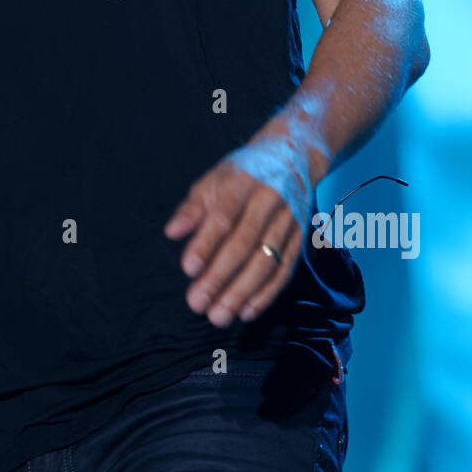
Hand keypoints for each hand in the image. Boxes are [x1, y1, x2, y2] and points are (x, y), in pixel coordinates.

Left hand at [163, 130, 315, 326]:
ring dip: (242, 292)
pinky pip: (285, 270)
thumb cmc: (245, 172)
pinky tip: (247, 312)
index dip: (205, 243)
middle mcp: (269, 201)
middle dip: (220, 276)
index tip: (187, 269)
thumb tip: (171, 232)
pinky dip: (267, 294)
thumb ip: (193, 206)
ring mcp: (288, 220)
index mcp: (243, 182)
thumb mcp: (215, 178)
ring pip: (266, 261)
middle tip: (197, 303)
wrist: (295, 155)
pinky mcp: (300, 237)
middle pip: (245, 243)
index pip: (224, 215)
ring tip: (219, 316)